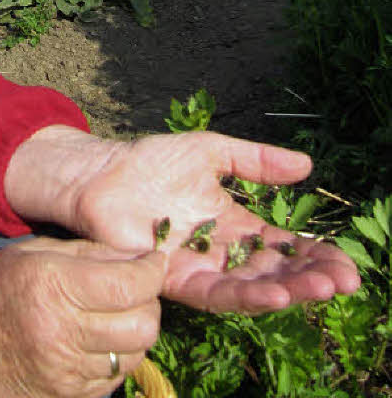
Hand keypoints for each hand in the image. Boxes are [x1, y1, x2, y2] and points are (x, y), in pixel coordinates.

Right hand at [0, 236, 165, 397]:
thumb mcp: (33, 253)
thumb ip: (87, 253)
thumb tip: (136, 255)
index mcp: (54, 287)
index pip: (130, 285)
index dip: (152, 270)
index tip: (153, 261)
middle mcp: (64, 333)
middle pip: (143, 324)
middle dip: (149, 301)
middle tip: (136, 287)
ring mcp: (66, 372)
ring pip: (135, 355)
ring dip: (136, 332)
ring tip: (118, 314)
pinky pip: (114, 380)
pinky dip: (118, 358)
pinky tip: (99, 340)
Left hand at [69, 132, 359, 313]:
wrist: (102, 174)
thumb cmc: (151, 161)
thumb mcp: (212, 152)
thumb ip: (255, 161)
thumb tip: (306, 166)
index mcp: (234, 224)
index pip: (283, 247)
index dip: (315, 256)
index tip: (346, 264)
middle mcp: (221, 252)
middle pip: (275, 273)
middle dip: (311, 279)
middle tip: (343, 282)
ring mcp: (199, 267)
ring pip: (251, 288)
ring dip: (286, 291)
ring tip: (318, 289)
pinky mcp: (174, 277)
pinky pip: (215, 293)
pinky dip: (245, 295)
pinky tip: (273, 294)